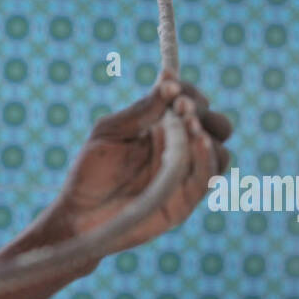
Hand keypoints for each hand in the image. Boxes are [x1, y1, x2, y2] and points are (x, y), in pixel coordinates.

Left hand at [41, 74, 231, 258]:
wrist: (79, 216)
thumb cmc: (90, 173)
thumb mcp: (109, 133)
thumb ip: (140, 111)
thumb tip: (168, 81)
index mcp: (161, 127)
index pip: (190, 102)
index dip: (187, 93)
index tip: (172, 90)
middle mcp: (179, 149)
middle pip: (215, 124)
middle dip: (202, 112)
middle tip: (183, 110)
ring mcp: (185, 174)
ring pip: (219, 150)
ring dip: (208, 134)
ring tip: (189, 126)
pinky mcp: (185, 199)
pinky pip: (208, 176)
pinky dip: (207, 156)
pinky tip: (197, 141)